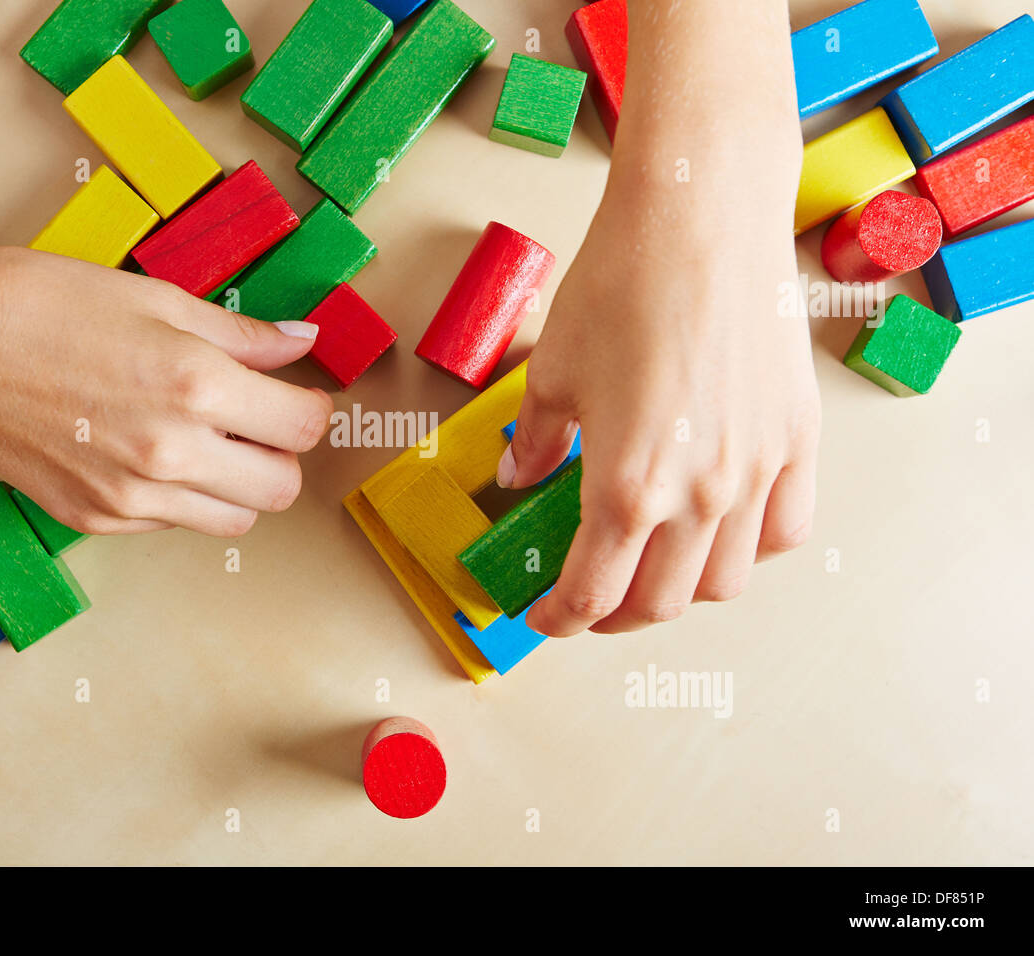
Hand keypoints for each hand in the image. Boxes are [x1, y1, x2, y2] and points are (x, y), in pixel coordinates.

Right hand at [0, 246, 331, 536]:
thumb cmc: (44, 305)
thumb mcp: (158, 300)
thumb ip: (242, 336)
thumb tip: (300, 347)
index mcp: (196, 389)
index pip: (303, 428)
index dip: (312, 408)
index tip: (298, 394)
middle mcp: (171, 455)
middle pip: (280, 489)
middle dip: (282, 453)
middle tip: (257, 418)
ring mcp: (131, 498)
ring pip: (234, 520)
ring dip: (239, 483)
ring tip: (206, 437)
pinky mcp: (96, 519)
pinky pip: (173, 524)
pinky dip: (183, 496)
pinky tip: (151, 450)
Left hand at [501, 175, 819, 636]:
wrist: (701, 216)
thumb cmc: (622, 284)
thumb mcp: (554, 372)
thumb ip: (538, 441)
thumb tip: (522, 477)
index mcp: (627, 486)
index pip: (593, 593)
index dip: (561, 620)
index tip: (544, 618)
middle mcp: (700, 494)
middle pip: (659, 604)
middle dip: (614, 617)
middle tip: (589, 602)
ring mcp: (756, 471)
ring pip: (724, 581)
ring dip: (680, 592)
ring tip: (651, 570)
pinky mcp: (795, 440)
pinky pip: (784, 528)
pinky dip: (749, 549)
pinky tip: (720, 531)